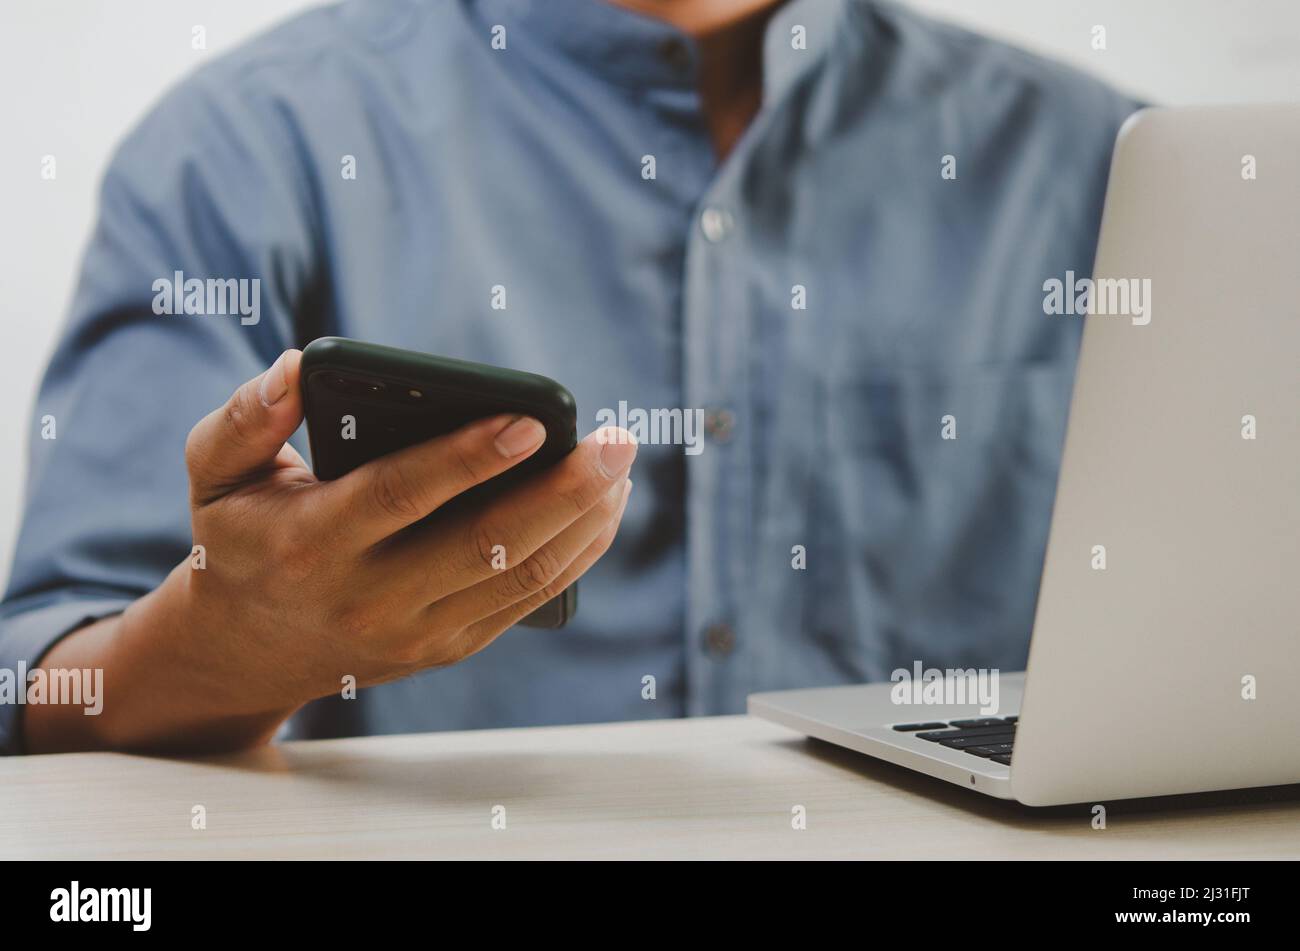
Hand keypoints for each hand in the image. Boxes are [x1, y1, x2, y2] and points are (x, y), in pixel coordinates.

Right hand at [27, 349, 634, 752]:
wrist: (251, 647)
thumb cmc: (243, 537)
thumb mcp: (215, 474)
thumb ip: (247, 417)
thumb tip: (302, 365)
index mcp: (310, 543)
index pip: (401, 496)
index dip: (467, 459)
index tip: (531, 421)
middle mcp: (369, 598)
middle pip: (485, 545)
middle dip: (562, 491)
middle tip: (618, 441)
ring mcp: (416, 632)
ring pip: (520, 579)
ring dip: (583, 522)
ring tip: (621, 468)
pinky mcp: (450, 647)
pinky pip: (527, 602)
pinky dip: (575, 555)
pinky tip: (603, 509)